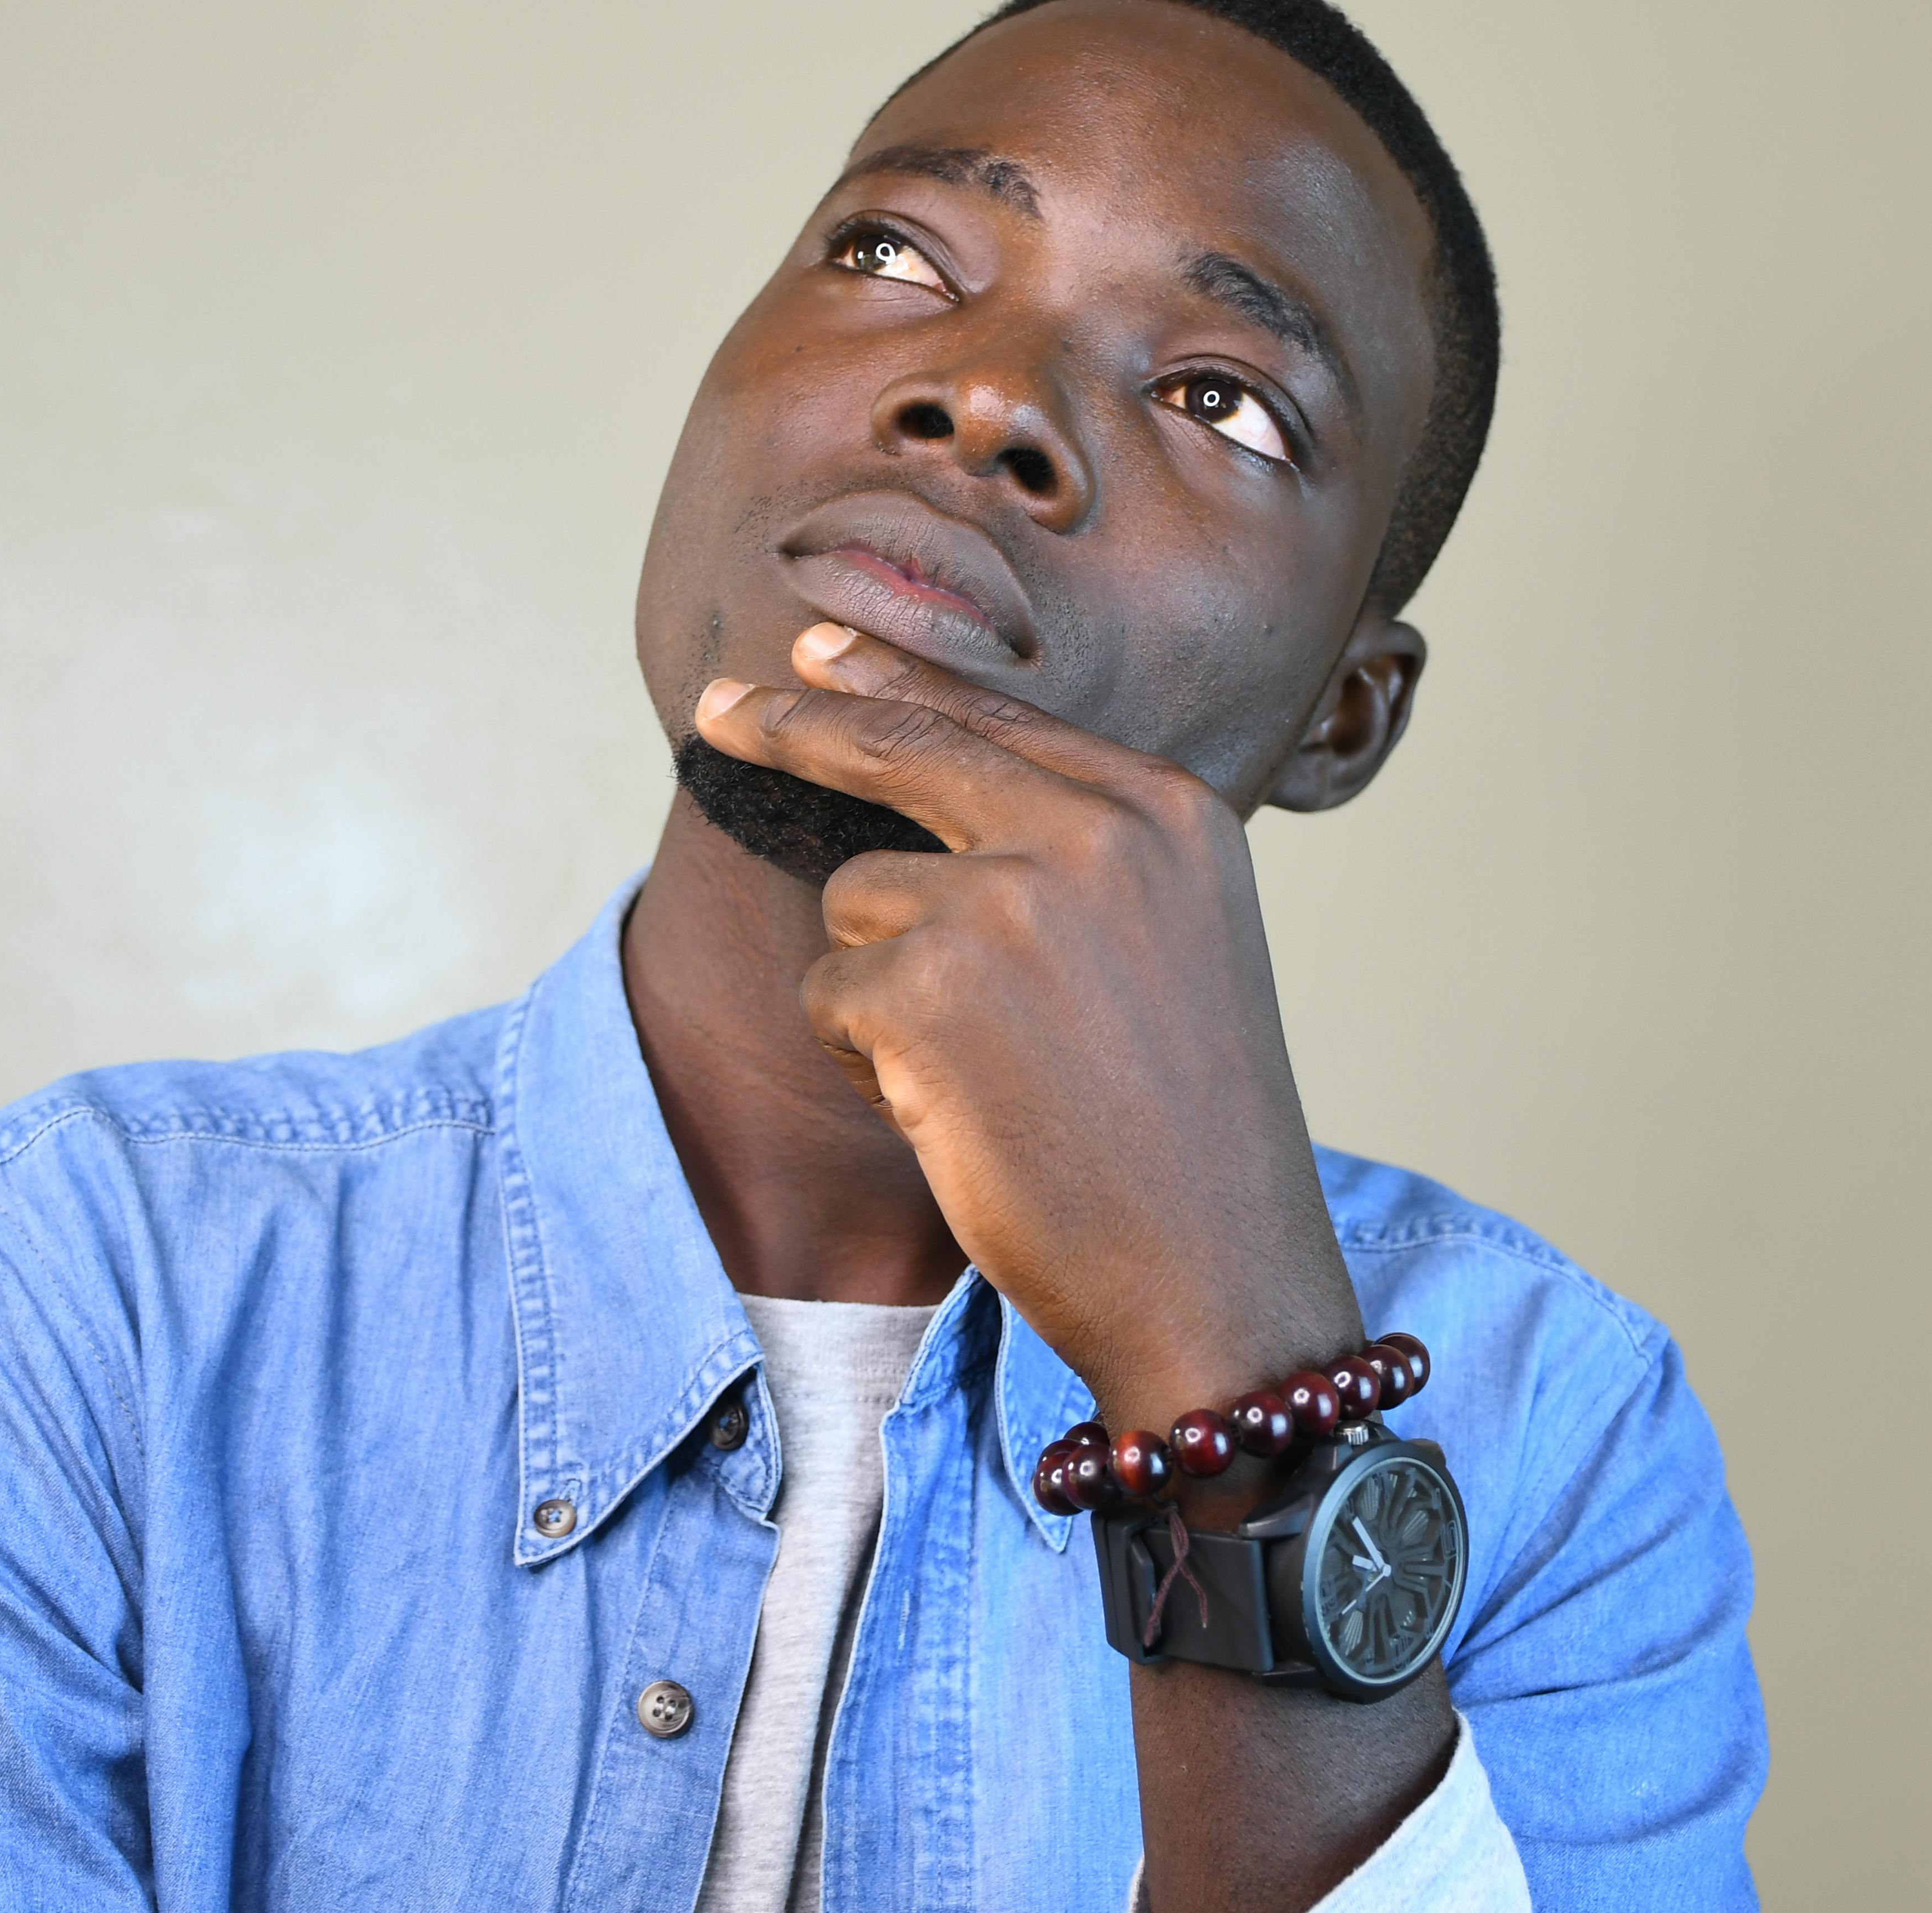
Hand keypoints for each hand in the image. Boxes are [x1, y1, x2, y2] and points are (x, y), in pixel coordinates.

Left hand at [690, 622, 1364, 1430]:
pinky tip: (959, 1113)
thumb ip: (1078, 852)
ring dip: (881, 990)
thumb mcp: (1173, 945)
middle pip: (901, 746)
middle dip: (793, 725)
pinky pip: (828, 998)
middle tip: (713, 711)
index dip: (895, 681)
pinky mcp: (927, 989)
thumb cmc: (1190, 1136)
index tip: (815, 652)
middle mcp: (1093, 833)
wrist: (1218, 1279)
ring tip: (985, 1074)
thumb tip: (936, 781)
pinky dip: (864, 1063)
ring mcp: (1007, 903)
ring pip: (857, 902)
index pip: (999, 715)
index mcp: (1167, 813)